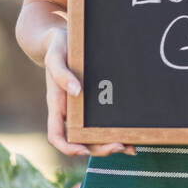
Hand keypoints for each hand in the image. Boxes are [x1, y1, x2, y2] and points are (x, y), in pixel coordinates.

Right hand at [44, 26, 136, 157]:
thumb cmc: (57, 47)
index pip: (56, 136)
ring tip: (131, 147)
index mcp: (57, 105)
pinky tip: (132, 134)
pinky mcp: (93, 102)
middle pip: (81, 142)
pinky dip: (116, 130)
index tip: (84, 150)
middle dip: (99, 148)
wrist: (63, 37)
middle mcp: (69, 112)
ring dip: (110, 144)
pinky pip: (103, 121)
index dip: (69, 147)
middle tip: (120, 146)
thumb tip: (77, 92)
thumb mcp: (55, 57)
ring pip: (94, 136)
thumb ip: (61, 74)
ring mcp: (81, 109)